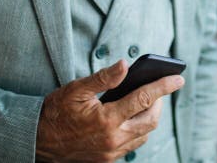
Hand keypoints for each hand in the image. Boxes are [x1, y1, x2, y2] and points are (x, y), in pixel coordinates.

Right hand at [35, 59, 184, 161]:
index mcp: (107, 119)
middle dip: (159, 102)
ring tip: (148, 101)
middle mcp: (113, 139)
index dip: (163, 86)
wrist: (37, 141)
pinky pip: (133, 145)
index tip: (179, 78)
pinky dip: (138, 130)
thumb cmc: (55, 112)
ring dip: (150, 117)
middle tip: (160, 88)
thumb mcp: (76, 89)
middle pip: (150, 120)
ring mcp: (111, 152)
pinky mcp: (107, 160)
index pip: (144, 98)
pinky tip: (133, 118)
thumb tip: (126, 64)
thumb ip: (104, 78)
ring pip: (144, 135)